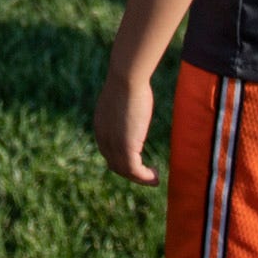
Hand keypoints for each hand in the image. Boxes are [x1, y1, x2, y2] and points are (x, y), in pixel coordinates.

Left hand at [95, 64, 157, 184]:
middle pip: (115, 164)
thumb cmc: (129, 79)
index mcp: (101, 126)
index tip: (138, 162)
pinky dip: (145, 177)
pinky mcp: (126, 148)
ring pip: (125, 171)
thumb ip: (125, 104)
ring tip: (154, 178)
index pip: (108, 151)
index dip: (122, 159)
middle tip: (147, 175)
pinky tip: (155, 176)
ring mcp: (113, 145)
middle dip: (131, 173)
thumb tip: (135, 96)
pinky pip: (135, 171)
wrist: (126, 78)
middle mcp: (103, 138)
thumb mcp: (124, 96)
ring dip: (140, 178)